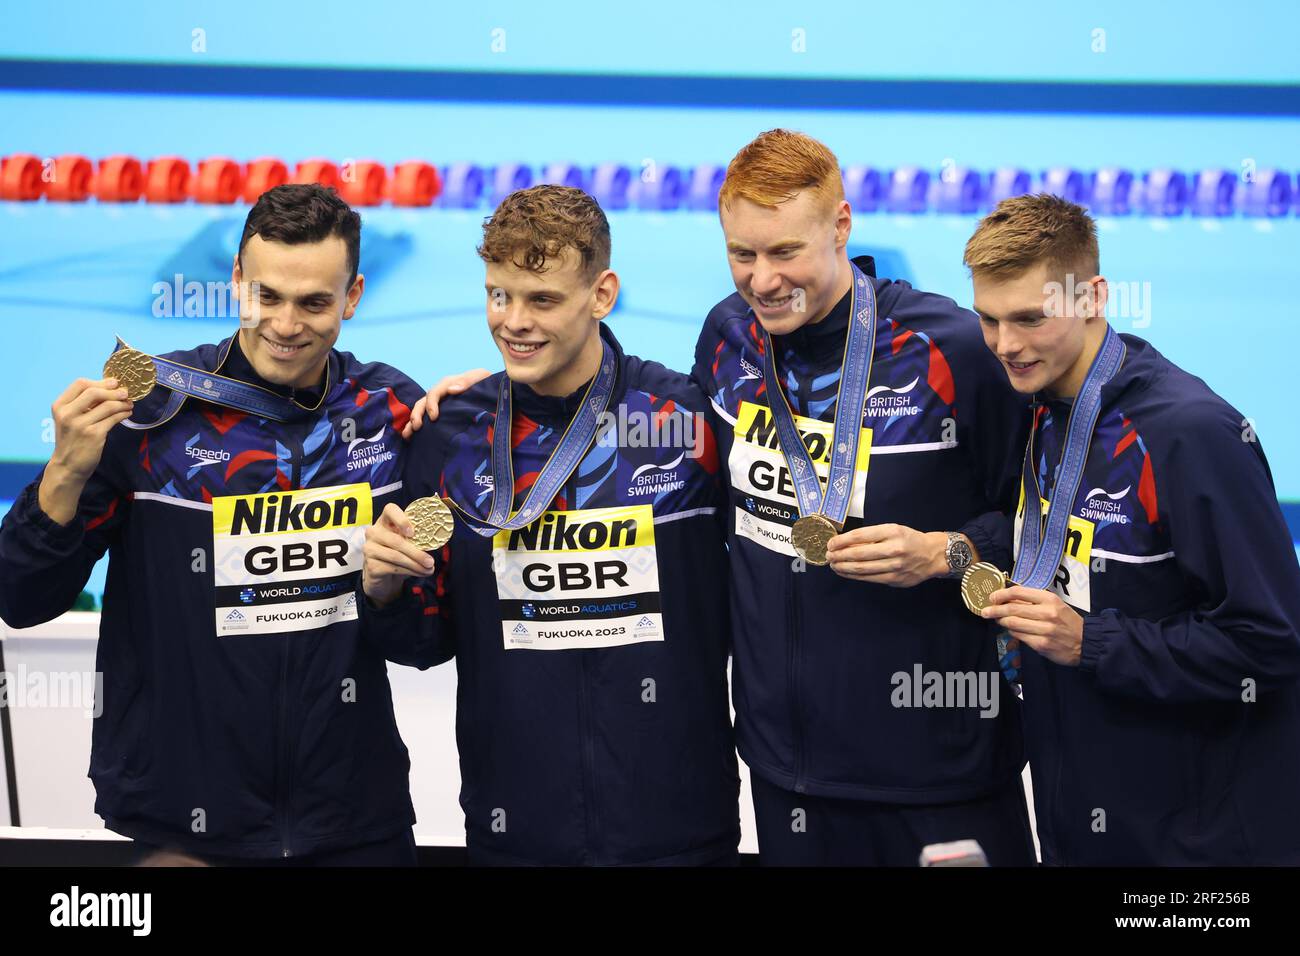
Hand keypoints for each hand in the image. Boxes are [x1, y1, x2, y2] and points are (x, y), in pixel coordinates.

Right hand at [39, 377, 134, 523]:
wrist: (68, 465)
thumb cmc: (71, 439)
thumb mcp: (69, 418)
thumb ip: (82, 404)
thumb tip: (109, 388)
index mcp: (60, 406)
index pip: (80, 383)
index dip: (100, 381)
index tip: (114, 382)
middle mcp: (68, 413)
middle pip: (94, 392)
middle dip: (113, 390)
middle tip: (126, 392)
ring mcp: (80, 425)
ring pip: (107, 405)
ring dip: (122, 402)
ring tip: (129, 403)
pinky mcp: (94, 435)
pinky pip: (113, 418)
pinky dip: (124, 413)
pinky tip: (127, 413)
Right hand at [362, 503, 436, 606]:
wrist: (382, 576)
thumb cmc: (398, 555)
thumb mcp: (407, 544)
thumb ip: (416, 540)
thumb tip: (435, 542)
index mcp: (385, 521)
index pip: (390, 510)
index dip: (401, 519)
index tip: (412, 532)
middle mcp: (374, 532)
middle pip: (396, 540)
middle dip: (416, 553)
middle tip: (431, 561)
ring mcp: (369, 549)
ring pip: (396, 556)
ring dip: (416, 565)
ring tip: (429, 569)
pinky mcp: (370, 565)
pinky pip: (392, 568)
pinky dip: (410, 571)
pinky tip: (419, 573)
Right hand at [403, 368, 491, 437]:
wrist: (489, 389)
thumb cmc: (485, 383)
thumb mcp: (480, 378)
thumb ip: (467, 381)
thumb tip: (452, 389)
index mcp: (449, 383)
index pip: (435, 392)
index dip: (432, 403)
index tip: (433, 417)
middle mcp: (441, 392)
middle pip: (424, 401)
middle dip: (418, 414)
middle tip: (417, 427)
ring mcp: (439, 402)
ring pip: (421, 408)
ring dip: (413, 421)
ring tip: (408, 434)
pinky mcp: (440, 411)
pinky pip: (425, 416)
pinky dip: (416, 425)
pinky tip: (410, 437)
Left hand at [824, 524, 947, 587]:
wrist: (932, 555)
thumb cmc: (908, 540)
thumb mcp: (892, 530)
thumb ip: (871, 536)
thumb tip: (844, 542)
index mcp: (892, 532)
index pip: (861, 535)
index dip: (842, 541)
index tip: (830, 543)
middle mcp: (894, 548)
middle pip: (859, 554)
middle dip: (839, 555)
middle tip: (828, 556)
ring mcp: (895, 566)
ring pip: (862, 568)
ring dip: (843, 567)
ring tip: (833, 565)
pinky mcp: (895, 580)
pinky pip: (869, 578)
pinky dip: (854, 576)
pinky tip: (845, 572)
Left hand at [981, 586, 1083, 666]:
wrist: (1086, 642)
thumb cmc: (1067, 621)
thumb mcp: (1055, 605)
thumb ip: (1033, 601)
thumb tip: (1007, 599)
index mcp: (1049, 599)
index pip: (1018, 592)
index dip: (1001, 594)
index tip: (992, 597)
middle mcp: (1047, 613)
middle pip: (1012, 609)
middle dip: (995, 610)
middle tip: (985, 611)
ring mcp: (1044, 630)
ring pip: (1013, 623)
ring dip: (1001, 621)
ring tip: (997, 620)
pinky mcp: (1041, 644)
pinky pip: (1019, 636)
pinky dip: (1012, 633)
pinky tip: (1011, 630)